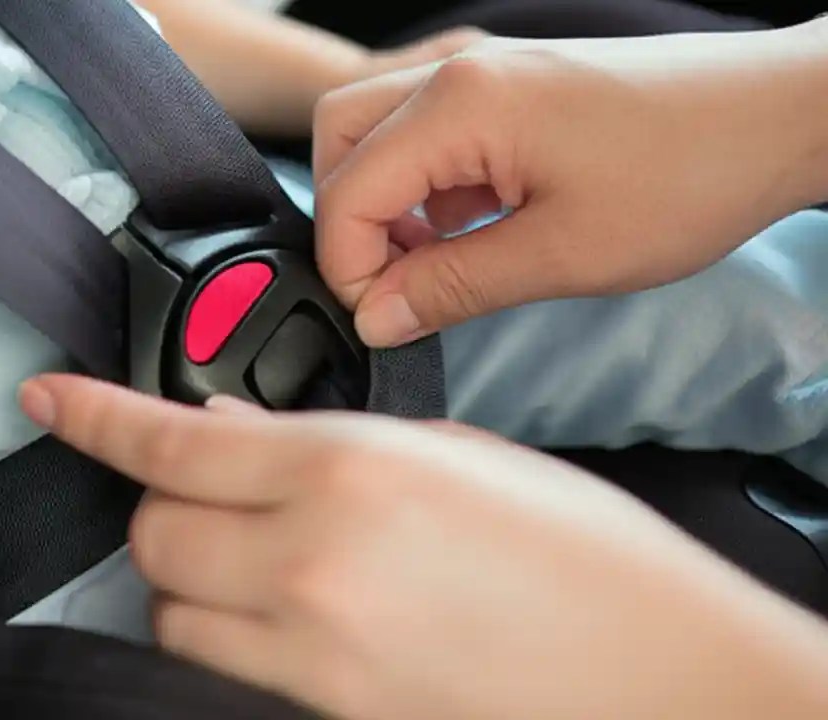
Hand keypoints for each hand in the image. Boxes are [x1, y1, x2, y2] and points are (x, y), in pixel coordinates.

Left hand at [19, 376, 827, 719]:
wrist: (656, 673)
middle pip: (154, 529)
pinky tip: (280, 607)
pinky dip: (223, 629)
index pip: (170, 441)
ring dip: (188, 573)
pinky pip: (220, 665)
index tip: (46, 399)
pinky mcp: (321, 711)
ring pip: (170, 606)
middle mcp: (310, 561)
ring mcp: (310, 650)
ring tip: (256, 555)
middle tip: (211, 487)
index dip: (92, 416)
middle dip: (164, 500)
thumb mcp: (452, 456)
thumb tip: (232, 432)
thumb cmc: (579, 553)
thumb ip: (322, 443)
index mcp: (346, 470)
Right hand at [314, 21, 827, 346]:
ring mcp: (482, 72)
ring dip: (385, 202)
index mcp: (460, 105)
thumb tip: (377, 317)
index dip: (349, 267)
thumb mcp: (562, 256)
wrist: (778, 115)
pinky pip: (426, 130)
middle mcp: (457, 74)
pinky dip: (423, 184)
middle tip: (392, 285)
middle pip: (341, 144)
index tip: (381, 317)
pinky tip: (468, 226)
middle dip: (350, 224)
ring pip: (378, 133)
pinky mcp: (508, 85)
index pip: (347, 192)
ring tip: (434, 261)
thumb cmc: (689, 175)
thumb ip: (451, 287)